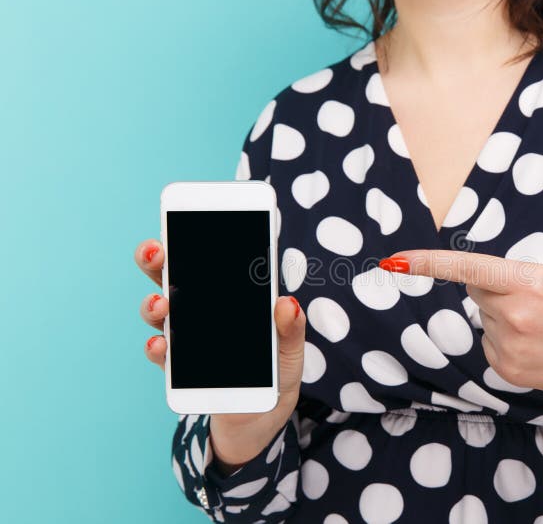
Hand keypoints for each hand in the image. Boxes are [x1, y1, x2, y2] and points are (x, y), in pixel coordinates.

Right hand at [134, 239, 305, 472]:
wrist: (261, 420)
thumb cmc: (276, 375)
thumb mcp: (290, 352)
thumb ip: (290, 330)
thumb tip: (288, 303)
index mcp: (229, 298)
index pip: (206, 262)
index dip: (192, 238)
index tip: (184, 220)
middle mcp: (200, 312)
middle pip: (172, 278)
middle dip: (158, 261)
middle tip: (156, 251)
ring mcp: (186, 339)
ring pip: (160, 313)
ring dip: (154, 305)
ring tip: (161, 304)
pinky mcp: (180, 371)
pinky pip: (164, 355)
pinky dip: (159, 349)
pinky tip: (161, 345)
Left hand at [380, 180, 542, 435]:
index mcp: (530, 284)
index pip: (467, 269)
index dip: (427, 263)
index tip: (393, 260)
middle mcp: (514, 318)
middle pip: (477, 288)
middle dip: (499, 284)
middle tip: (540, 293)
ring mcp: (509, 348)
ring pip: (484, 316)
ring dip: (504, 313)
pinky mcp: (507, 370)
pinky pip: (489, 343)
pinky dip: (506, 339)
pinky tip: (540, 342)